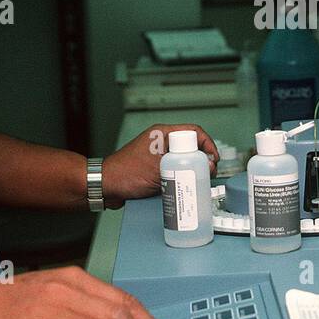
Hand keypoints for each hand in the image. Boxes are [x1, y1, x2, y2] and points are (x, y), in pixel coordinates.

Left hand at [101, 122, 218, 208]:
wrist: (105, 186)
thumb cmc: (125, 173)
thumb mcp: (159, 169)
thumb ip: (185, 167)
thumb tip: (206, 166)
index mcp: (161, 133)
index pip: (193, 131)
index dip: (207, 144)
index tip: (213, 159)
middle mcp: (160, 142)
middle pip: (190, 146)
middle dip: (201, 159)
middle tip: (207, 172)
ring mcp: (157, 155)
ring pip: (182, 159)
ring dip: (191, 169)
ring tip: (197, 180)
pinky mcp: (154, 167)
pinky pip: (174, 169)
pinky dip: (181, 176)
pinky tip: (184, 185)